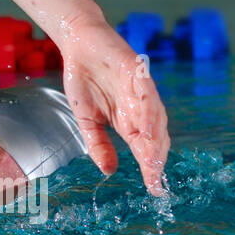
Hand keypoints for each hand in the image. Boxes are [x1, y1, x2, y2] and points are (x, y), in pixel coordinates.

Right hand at [59, 15, 170, 194]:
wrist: (78, 45)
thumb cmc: (84, 80)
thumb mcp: (86, 120)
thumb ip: (98, 144)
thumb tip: (109, 171)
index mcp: (129, 121)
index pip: (144, 149)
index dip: (150, 169)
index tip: (154, 190)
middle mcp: (139, 108)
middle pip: (156, 137)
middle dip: (156, 158)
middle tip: (155, 178)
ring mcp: (141, 89)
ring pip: (156, 117)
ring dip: (156, 138)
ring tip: (154, 159)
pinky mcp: (137, 70)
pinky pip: (147, 92)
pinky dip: (149, 110)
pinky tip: (147, 127)